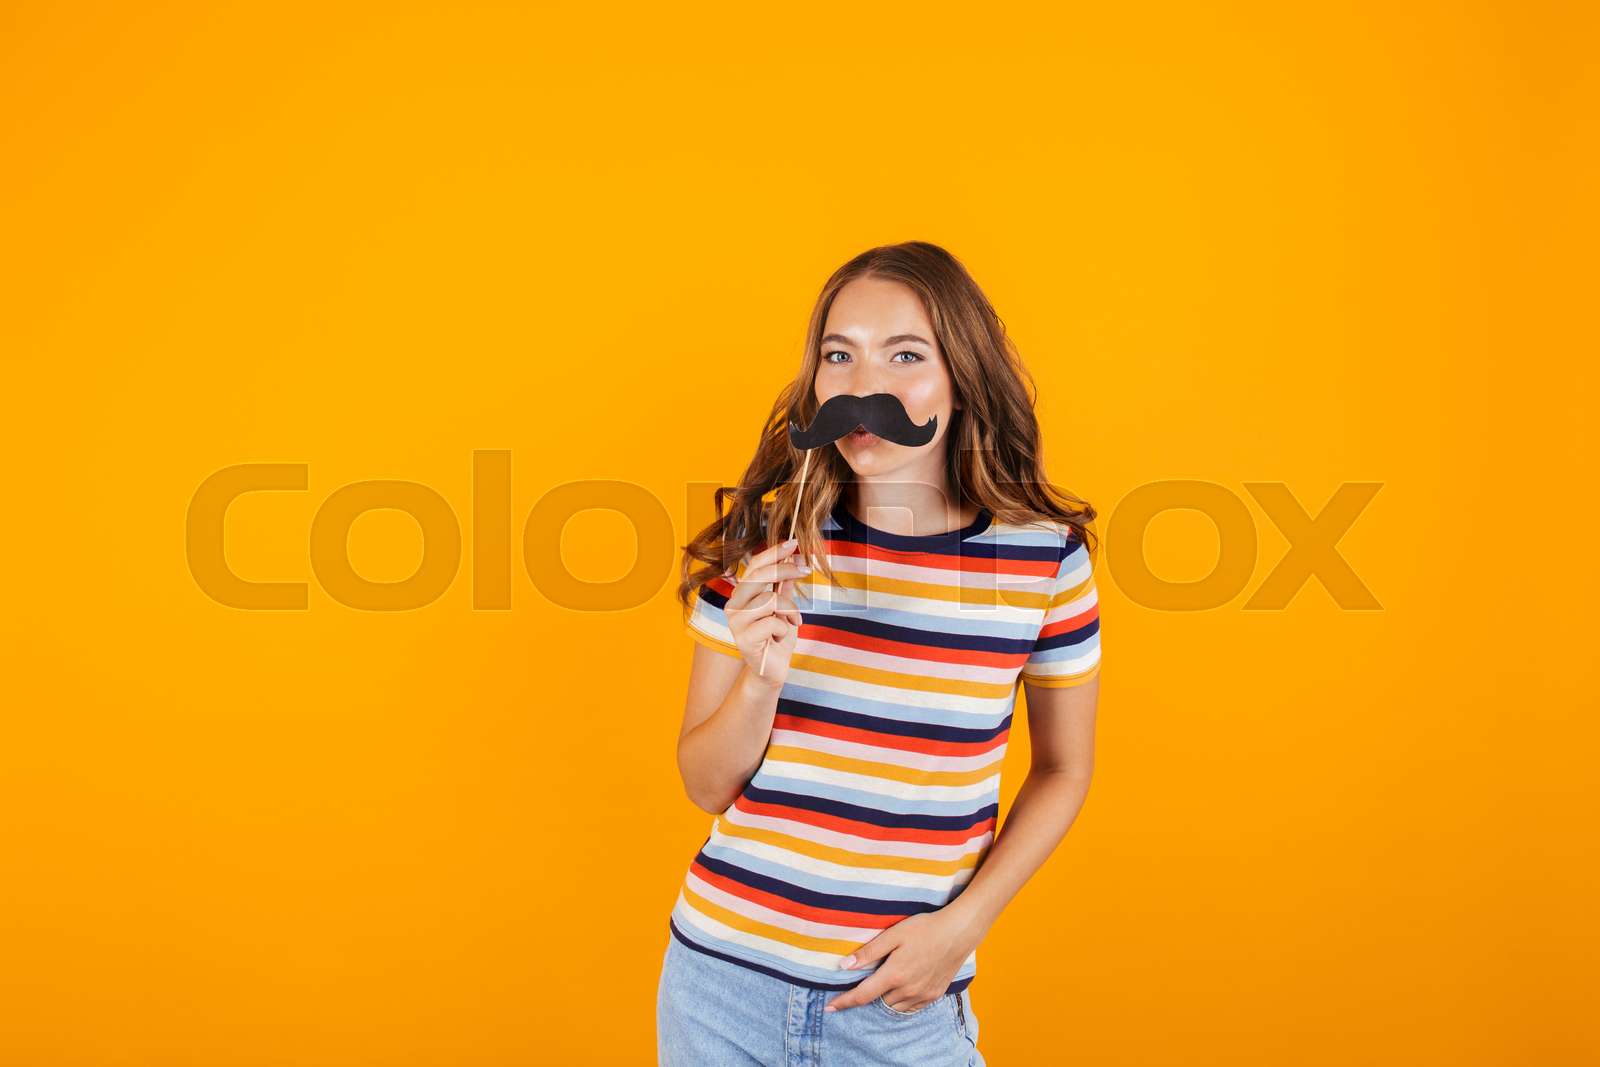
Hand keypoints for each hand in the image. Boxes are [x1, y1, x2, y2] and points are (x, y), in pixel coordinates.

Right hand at [723, 537, 808, 683]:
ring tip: (792, 623)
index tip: (793, 544)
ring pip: (771, 600)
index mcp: (742, 595)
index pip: (754, 567)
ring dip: (790, 611)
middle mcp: (734, 606)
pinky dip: (784, 629)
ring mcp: (736, 623)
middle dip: (786, 570)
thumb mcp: (785, 608)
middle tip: (806, 570)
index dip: (773, 553)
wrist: (771, 670)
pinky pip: (773, 622)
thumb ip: (784, 586)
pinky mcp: (743, 639)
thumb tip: (793, 559)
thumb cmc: (777, 638)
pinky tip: (780, 638)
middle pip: (758, 577)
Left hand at [823, 907, 985, 1013]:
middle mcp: (907, 990)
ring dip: (886, 997)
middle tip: (870, 976)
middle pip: (879, 1000)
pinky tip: (903, 987)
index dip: (844, 1002)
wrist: (958, 932)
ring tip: (888, 979)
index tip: (830, 1007)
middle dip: (870, 992)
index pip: (862, 995)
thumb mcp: (894, 934)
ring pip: (895, 1005)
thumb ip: (869, 952)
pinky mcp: (934, 994)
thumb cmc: (925, 928)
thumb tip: (844, 966)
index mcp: (894, 974)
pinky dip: (902, 1000)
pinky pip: (911, 1006)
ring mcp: (922, 994)